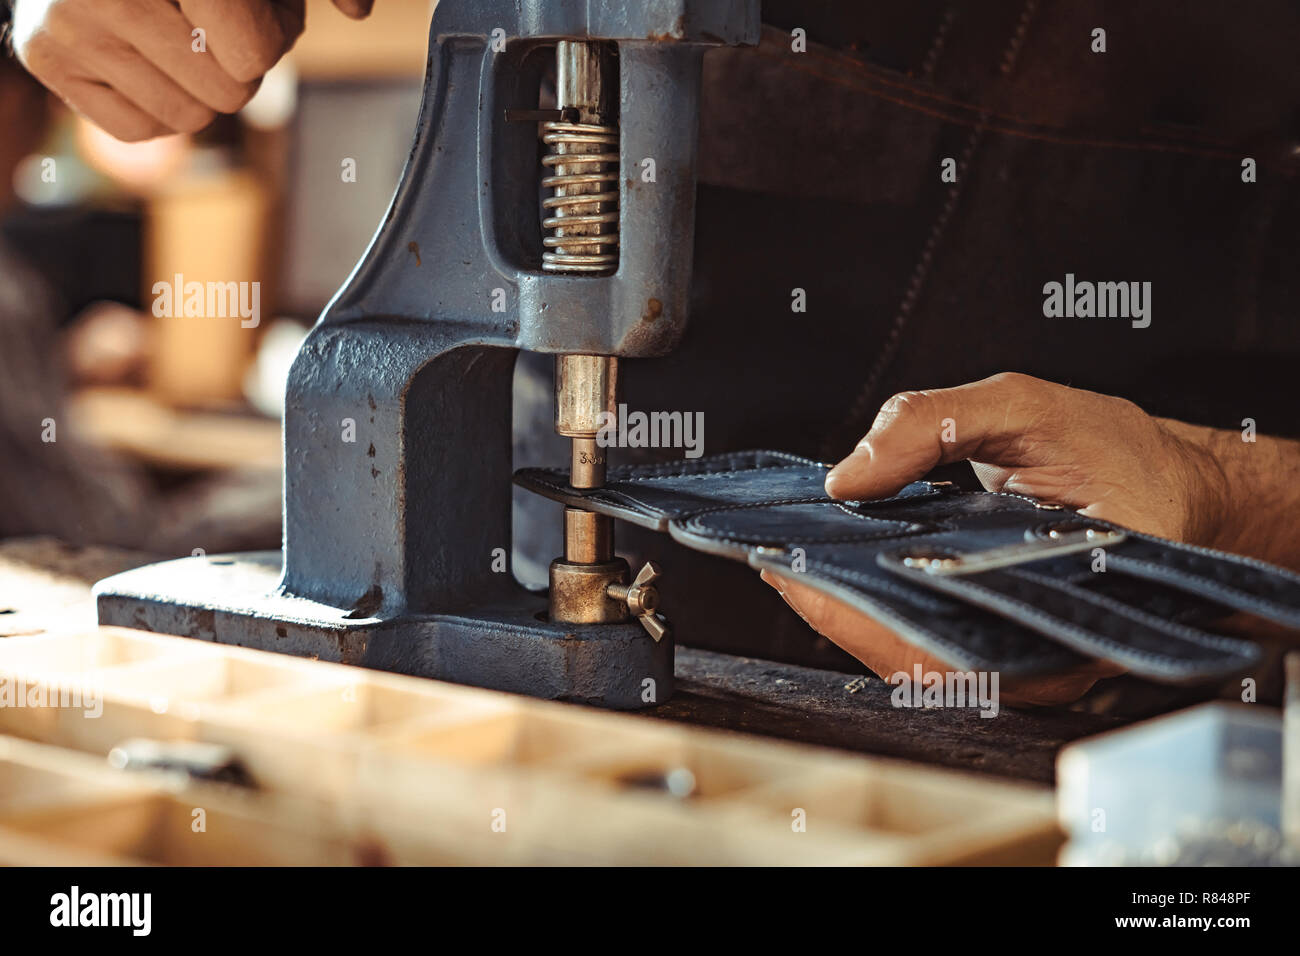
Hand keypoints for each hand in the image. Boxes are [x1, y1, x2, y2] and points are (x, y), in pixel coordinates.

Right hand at [11, 0, 375, 141]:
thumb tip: (361, 12)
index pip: (252, 55)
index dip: (270, 36)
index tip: (254, 7)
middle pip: (228, 94)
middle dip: (236, 65)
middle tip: (213, 21)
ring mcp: (65, 26)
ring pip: (190, 118)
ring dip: (200, 85)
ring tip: (179, 33)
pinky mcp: (43, 59)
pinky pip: (141, 130)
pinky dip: (155, 101)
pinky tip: (142, 54)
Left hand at [765, 372, 1235, 704]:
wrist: (1175, 488)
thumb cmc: (1119, 453)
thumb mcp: (1027, 406)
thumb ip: (933, 425)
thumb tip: (845, 477)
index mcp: (1064, 615)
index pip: (934, 645)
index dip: (854, 615)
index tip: (792, 569)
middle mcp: (1040, 658)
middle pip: (911, 659)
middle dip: (834, 611)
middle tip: (775, 559)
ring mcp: (1020, 660)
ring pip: (913, 657)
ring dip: (847, 613)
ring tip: (794, 561)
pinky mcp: (1003, 644)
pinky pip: (927, 640)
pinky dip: (876, 607)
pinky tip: (840, 571)